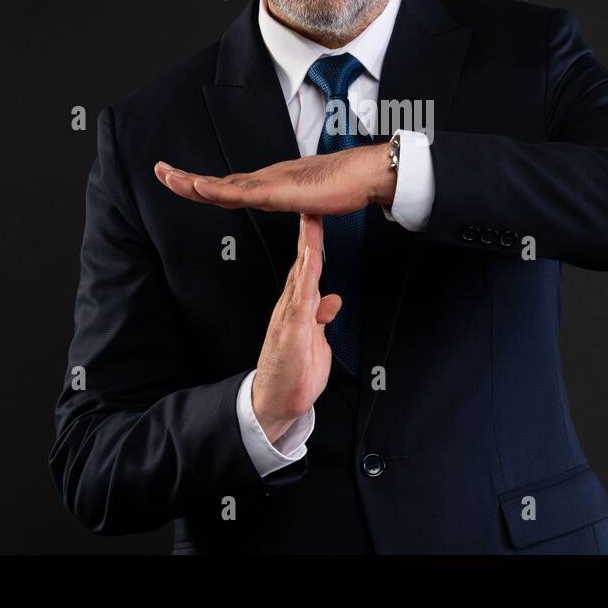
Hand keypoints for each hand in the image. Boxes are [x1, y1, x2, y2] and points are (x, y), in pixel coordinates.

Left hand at [153, 143, 395, 214]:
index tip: (183, 181)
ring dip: (192, 182)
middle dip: (186, 178)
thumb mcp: (314, 199)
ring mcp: (270, 183)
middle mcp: (265, 179)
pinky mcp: (278, 190)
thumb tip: (304, 210)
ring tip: (167, 176)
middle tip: (160, 170)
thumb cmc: (345, 185)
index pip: (231, 187)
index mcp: (271, 184)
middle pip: (218, 182)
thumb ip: (303, 203)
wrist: (365, 174)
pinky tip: (198, 188)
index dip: (205, 185)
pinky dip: (216, 190)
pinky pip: (240, 192)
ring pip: (222, 185)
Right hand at [250, 213, 341, 440]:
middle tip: (312, 205)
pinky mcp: (292, 331)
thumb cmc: (294, 373)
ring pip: (300, 276)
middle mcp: (291, 307)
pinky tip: (311, 261)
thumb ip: (322, 318)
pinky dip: (306, 277)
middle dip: (307, 235)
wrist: (275, 403)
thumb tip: (332, 299)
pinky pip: (301, 299)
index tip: (316, 219)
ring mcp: (289, 317)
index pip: (306, 269)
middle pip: (301, 264)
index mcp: (297, 307)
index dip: (312, 243)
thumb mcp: (316, 341)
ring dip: (306, 249)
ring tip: (311, 223)